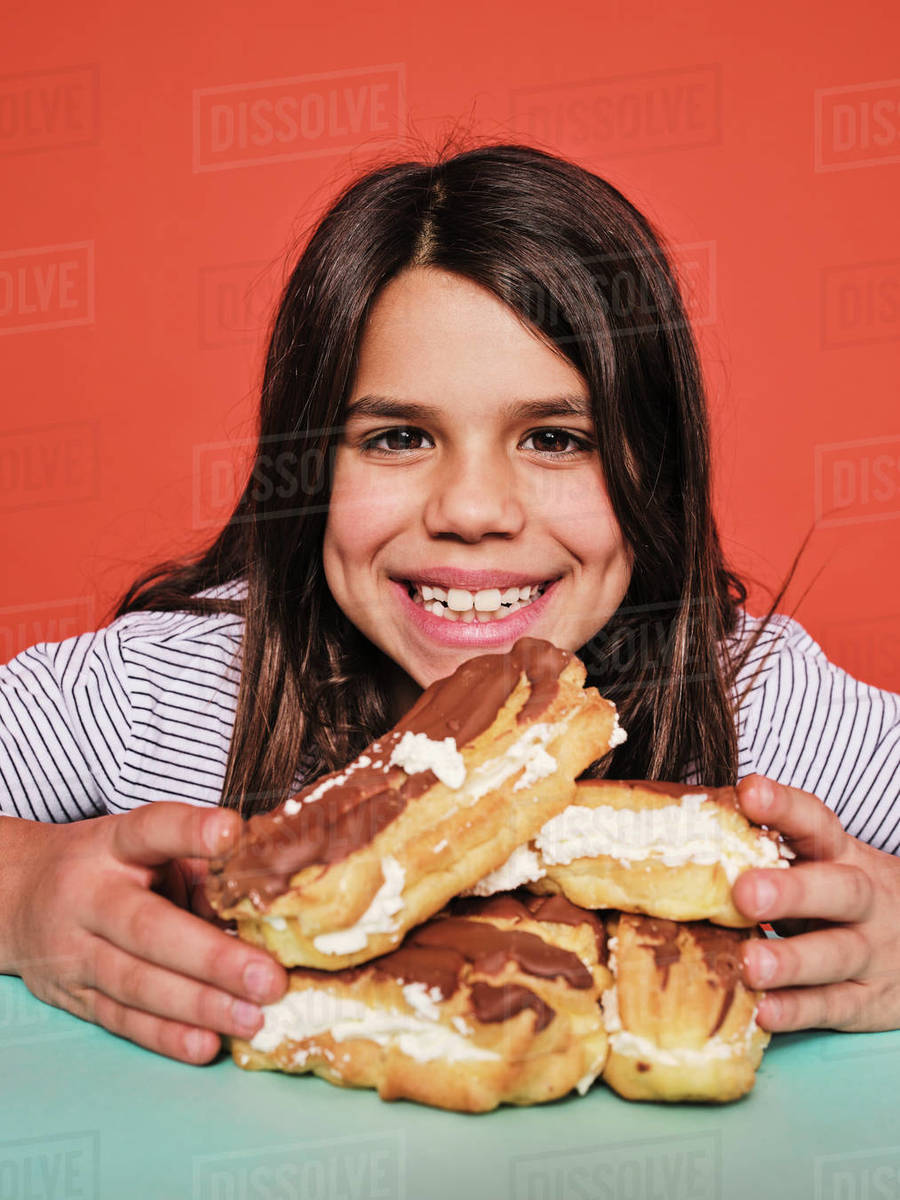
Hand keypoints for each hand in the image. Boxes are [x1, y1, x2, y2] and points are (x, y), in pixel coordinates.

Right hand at [7, 803, 287, 1063]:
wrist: (17, 896)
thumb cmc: (108, 867)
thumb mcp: (145, 848)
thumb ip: (199, 868)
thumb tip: (265, 905)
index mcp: (114, 844)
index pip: (151, 830)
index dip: (190, 832)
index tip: (230, 833)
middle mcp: (89, 895)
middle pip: (149, 928)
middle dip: (212, 958)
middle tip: (268, 978)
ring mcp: (75, 950)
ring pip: (137, 983)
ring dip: (199, 1006)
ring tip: (251, 1018)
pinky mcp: (71, 996)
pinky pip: (122, 1019)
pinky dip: (166, 1036)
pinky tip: (207, 1044)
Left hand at [732, 774, 899, 1032]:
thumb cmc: (843, 899)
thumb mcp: (822, 867)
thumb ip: (769, 853)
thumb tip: (683, 838)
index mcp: (844, 857)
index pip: (817, 823)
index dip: (784, 807)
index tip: (749, 792)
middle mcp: (864, 900)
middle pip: (838, 890)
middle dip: (792, 890)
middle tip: (744, 892)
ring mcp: (871, 952)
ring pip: (836, 953)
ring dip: (791, 959)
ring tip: (750, 963)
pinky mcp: (868, 1001)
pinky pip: (834, 1007)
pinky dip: (798, 1010)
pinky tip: (763, 1010)